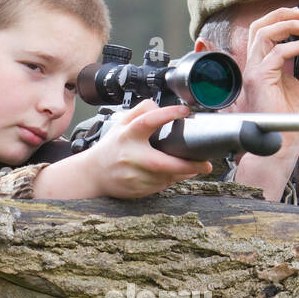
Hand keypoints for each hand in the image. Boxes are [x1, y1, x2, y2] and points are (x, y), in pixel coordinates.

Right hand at [33, 98, 211, 200]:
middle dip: (186, 165)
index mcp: (127, 135)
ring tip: (194, 168)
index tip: (184, 111)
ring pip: (166, 177)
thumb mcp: (121, 123)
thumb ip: (141, 111)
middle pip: (161, 163)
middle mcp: (130, 156)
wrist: (93, 174)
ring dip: (183, 173)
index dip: (166, 115)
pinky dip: (172, 180)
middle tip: (205, 164)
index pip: (147, 121)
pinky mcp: (136, 190)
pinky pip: (161, 186)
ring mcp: (133, 176)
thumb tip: (161, 107)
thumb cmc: (112, 147)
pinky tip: (176, 174)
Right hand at [232, 6, 298, 196]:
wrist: (285, 144)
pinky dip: (298, 46)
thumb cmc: (293, 120)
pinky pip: (277, 52)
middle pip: (259, 25)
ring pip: (264, 32)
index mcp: (264, 65)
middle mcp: (255, 65)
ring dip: (290, 24)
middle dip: (285, 14)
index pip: (267, 31)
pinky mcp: (258, 78)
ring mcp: (254, 71)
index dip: (287, 19)